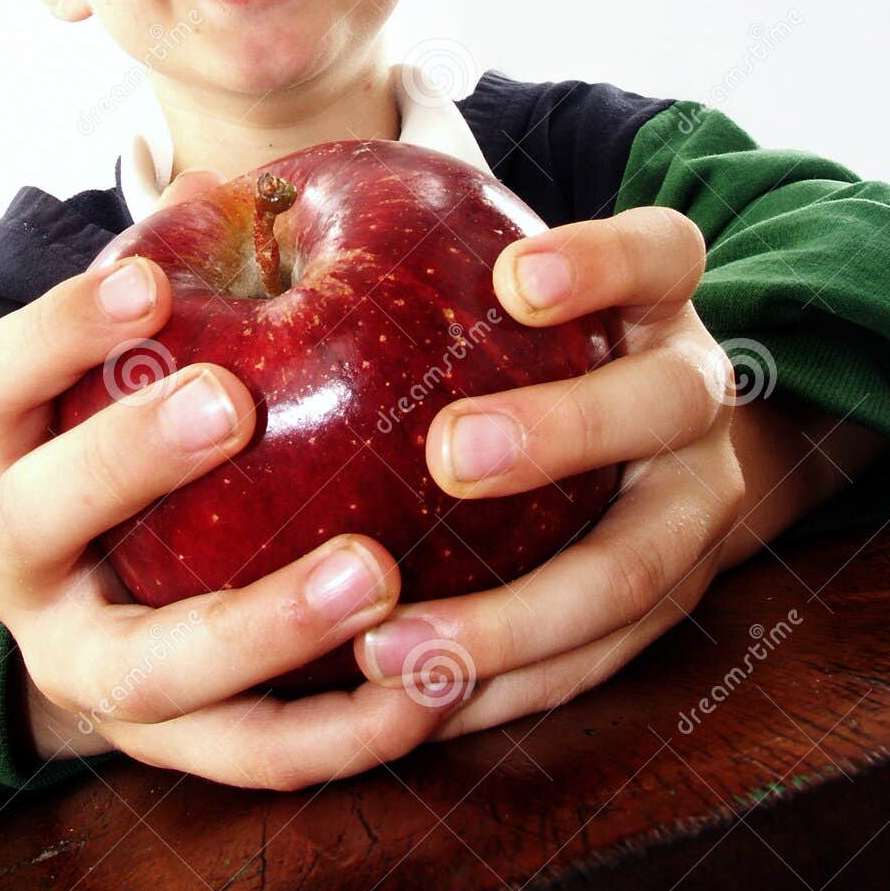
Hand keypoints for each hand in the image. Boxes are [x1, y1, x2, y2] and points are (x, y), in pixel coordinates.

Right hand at [0, 170, 454, 791]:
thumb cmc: (146, 445)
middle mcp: (22, 564)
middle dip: (124, 458)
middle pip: (38, 519)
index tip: (148, 277)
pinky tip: (430, 688)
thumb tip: (240, 187)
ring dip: (260, 625)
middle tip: (230, 401)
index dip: (60, 328)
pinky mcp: (166, 748)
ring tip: (373, 572)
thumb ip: (183, 289)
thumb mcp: (143, 371)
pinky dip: (337, 732)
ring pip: (148, 672)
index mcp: (9, 453)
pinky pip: (248, 755)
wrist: (108, 612)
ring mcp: (84, 668)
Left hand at [356, 206, 747, 737]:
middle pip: (663, 404)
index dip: (603, 262)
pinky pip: (596, 660)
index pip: (662, 252)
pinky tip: (405, 694)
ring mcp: (691, 508)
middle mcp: (692, 397)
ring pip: (634, 571)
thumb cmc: (504, 339)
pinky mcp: (666, 603)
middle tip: (448, 453)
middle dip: (564, 430)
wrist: (636, 445)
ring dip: (519, 617)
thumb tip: (197, 196)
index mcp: (655, 301)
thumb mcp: (480, 272)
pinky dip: (507, 686)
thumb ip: (383, 241)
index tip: (513, 279)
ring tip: (394, 642)